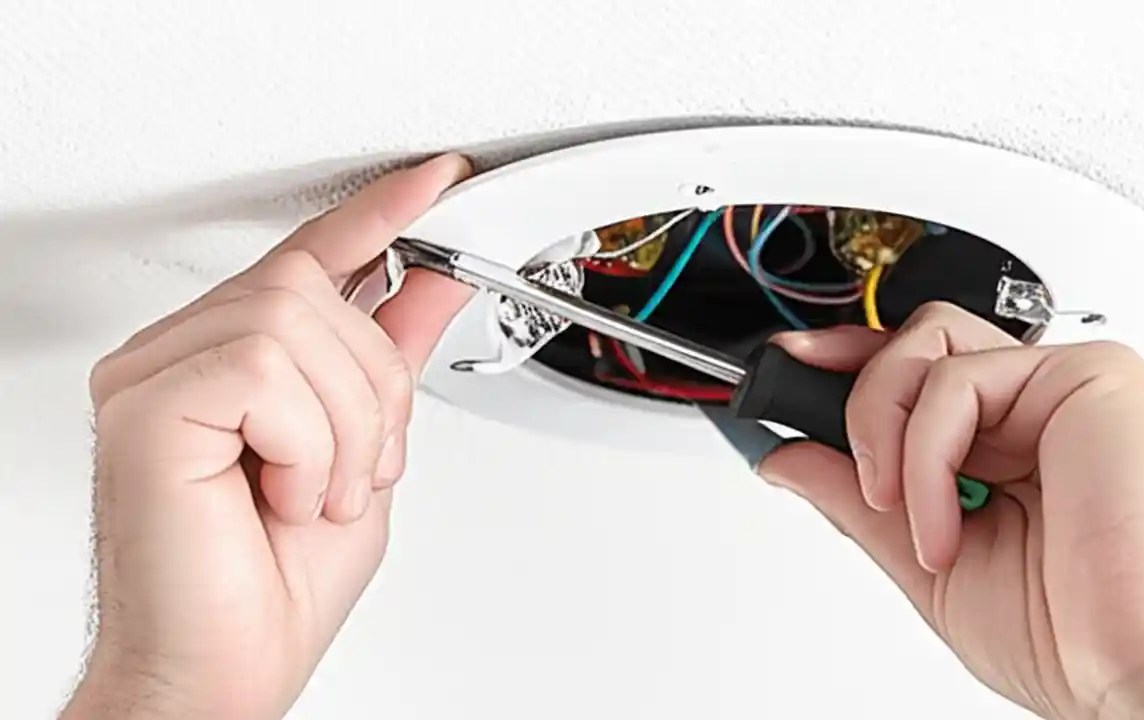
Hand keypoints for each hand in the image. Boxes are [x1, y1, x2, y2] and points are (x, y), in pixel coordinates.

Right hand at [62, 155, 474, 719]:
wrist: (222, 673)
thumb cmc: (272, 586)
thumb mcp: (368, 452)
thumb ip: (392, 359)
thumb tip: (435, 278)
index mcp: (230, 359)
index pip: (310, 257)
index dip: (379, 215)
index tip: (438, 182)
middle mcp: (181, 353)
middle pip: (314, 286)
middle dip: (376, 387)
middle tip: (360, 470)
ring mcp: (152, 372)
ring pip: (298, 319)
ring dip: (348, 424)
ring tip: (317, 492)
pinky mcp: (144, 402)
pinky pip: (267, 367)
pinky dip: (309, 442)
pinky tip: (281, 492)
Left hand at [758, 304, 1143, 719]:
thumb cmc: (1073, 633)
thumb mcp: (924, 563)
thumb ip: (857, 501)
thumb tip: (787, 456)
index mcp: (999, 448)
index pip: (913, 376)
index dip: (845, 367)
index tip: (785, 372)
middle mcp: (1029, 411)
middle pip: (914, 342)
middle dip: (849, 383)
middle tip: (814, 428)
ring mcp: (1059, 389)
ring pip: (927, 345)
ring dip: (884, 430)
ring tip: (900, 511)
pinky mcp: (1090, 376)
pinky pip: (960, 378)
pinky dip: (925, 453)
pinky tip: (941, 521)